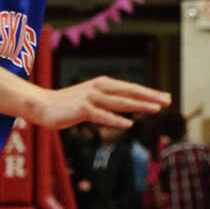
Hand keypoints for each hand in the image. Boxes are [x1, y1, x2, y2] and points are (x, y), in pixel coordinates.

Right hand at [36, 78, 170, 130]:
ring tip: (156, 109)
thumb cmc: (68, 104)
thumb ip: (108, 102)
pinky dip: (116, 120)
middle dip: (150, 97)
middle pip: (130, 92)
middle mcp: (100, 88)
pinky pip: (102, 116)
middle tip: (168, 101)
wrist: (41, 105)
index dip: (149, 93)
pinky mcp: (81, 109)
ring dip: (139, 105)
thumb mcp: (91, 100)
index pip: (131, 88)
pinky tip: (129, 124)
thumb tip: (126, 109)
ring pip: (120, 102)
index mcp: (103, 84)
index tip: (166, 97)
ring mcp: (91, 98)